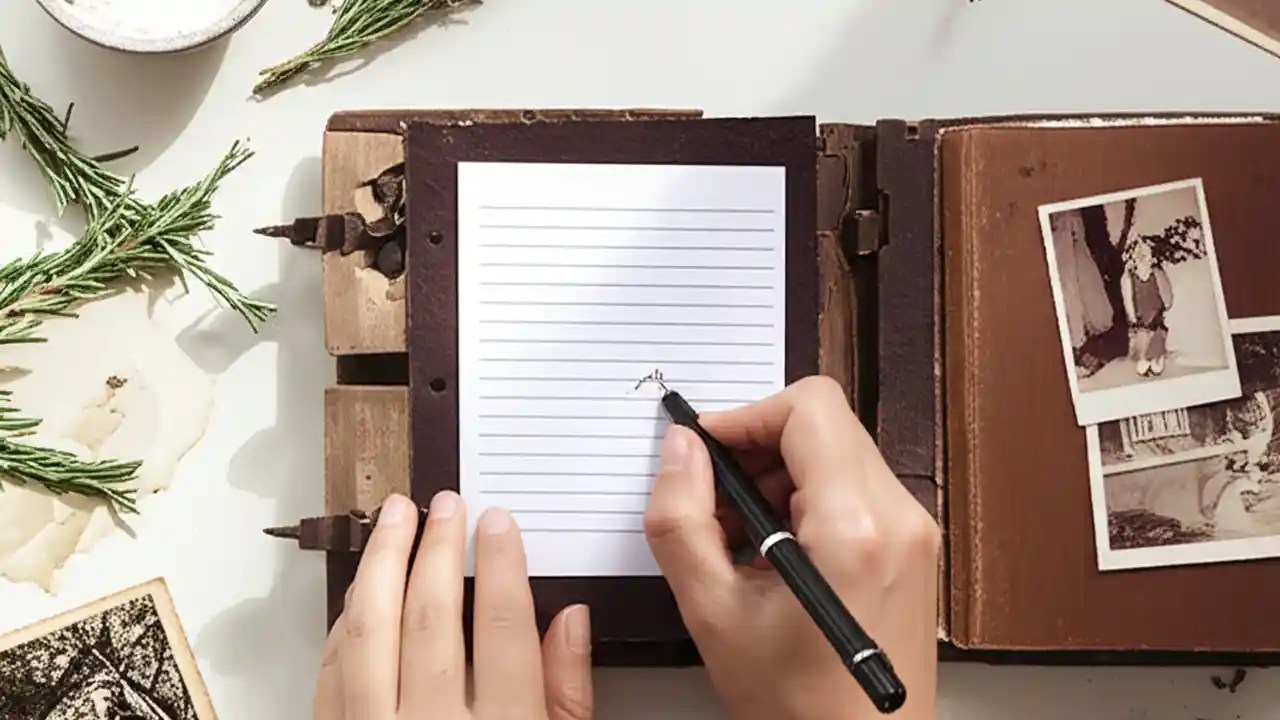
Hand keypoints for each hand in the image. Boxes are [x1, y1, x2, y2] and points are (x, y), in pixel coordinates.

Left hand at [313, 493, 593, 719]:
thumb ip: (567, 698)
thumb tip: (571, 617)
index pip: (504, 630)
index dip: (502, 566)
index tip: (498, 521)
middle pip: (432, 617)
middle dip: (439, 549)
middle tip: (447, 503)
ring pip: (369, 631)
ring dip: (381, 564)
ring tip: (395, 517)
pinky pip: (332, 668)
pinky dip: (348, 619)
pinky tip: (364, 588)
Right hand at [644, 376, 938, 719]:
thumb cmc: (797, 704)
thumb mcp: (713, 611)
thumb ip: (682, 519)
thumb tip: (681, 450)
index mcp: (853, 528)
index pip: (810, 407)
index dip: (747, 415)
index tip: (706, 449)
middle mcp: (898, 517)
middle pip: (825, 424)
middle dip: (758, 447)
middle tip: (715, 499)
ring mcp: (914, 530)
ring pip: (839, 451)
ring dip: (779, 475)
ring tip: (740, 535)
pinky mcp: (914, 544)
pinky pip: (855, 486)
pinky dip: (806, 498)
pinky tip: (773, 549)